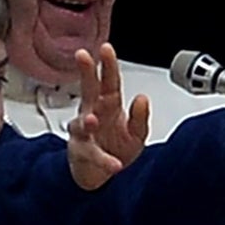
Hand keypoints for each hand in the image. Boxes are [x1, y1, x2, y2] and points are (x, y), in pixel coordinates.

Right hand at [67, 43, 151, 189]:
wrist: (100, 176)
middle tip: (83, 56)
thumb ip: (141, 117)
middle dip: (86, 73)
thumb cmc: (115, 148)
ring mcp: (84, 133)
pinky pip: (92, 155)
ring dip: (87, 121)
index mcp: (108, 105)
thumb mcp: (137, 133)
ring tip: (92, 120)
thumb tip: (143, 98)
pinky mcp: (82, 153)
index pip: (108, 82)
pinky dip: (104, 160)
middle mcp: (93, 114)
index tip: (106, 48)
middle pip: (88, 90)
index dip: (107, 65)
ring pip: (82, 123)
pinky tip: (114, 164)